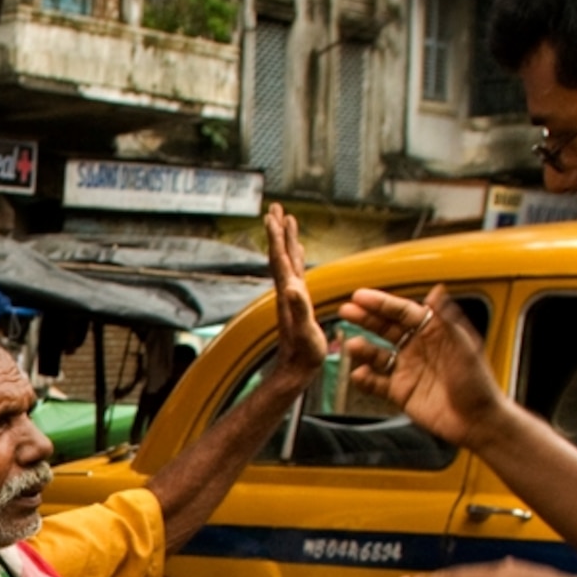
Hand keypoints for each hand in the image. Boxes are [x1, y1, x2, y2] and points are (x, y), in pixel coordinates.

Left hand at [258, 203, 326, 393]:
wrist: (295, 370)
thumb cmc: (303, 353)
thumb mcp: (304, 330)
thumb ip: (299, 308)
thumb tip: (291, 286)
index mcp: (288, 293)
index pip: (280, 259)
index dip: (277, 237)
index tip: (272, 214)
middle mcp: (287, 290)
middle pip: (280, 254)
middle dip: (278, 230)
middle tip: (275, 206)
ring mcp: (291, 296)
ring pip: (287, 260)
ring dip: (286, 240)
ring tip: (286, 220)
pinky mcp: (297, 302)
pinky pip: (296, 272)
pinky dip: (296, 257)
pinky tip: (297, 252)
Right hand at [335, 287, 505, 448]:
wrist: (478, 422)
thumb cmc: (479, 385)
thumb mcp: (465, 347)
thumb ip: (446, 319)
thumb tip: (436, 291)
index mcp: (436, 333)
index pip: (404, 312)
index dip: (382, 304)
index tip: (362, 297)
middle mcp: (420, 349)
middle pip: (387, 328)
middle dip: (366, 318)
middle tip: (347, 310)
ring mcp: (409, 370)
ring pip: (378, 354)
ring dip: (364, 349)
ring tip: (352, 346)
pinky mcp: (401, 392)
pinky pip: (376, 383)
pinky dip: (365, 379)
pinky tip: (359, 375)